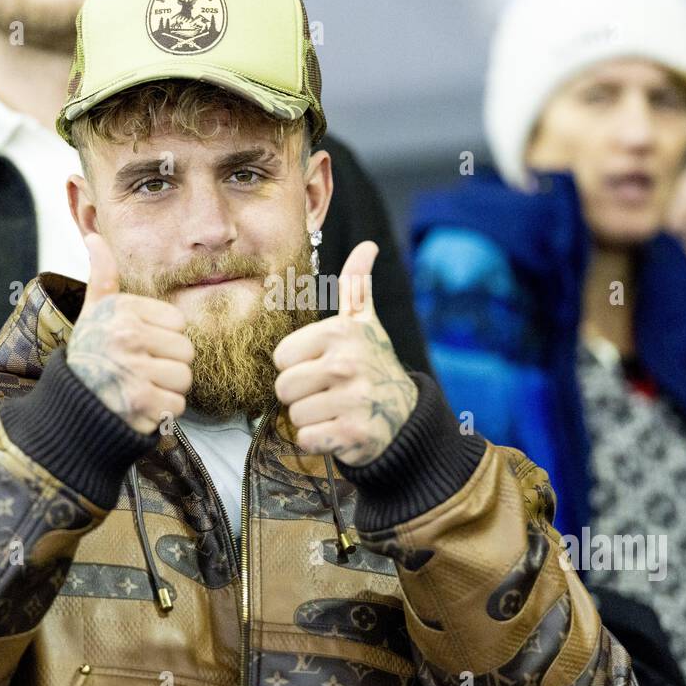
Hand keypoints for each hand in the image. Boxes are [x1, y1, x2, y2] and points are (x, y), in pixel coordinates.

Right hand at [66, 233, 193, 434]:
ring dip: (167, 389)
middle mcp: (127, 338)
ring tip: (140, 386)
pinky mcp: (141, 404)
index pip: (178, 322)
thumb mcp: (93, 311)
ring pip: (184, 378)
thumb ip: (102, 276)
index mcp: (122, 312)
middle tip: (140, 369)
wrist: (68, 408)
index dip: (163, 336)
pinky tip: (140, 406)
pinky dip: (161, 411)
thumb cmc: (89, 355)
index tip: (139, 345)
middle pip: (186, 351)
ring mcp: (134, 371)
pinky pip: (176, 405)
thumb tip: (94, 238)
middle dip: (168, 364)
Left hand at [273, 241, 417, 464]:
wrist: (405, 417)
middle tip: (327, 392)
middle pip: (283, 388)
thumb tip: (368, 245)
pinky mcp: (352, 434)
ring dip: (310, 418)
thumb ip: (357, 285)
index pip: (281, 356)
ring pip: (294, 415)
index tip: (321, 366)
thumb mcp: (365, 323)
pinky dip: (318, 440)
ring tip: (334, 410)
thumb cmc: (373, 366)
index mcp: (340, 333)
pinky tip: (337, 429)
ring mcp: (351, 400)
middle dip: (300, 395)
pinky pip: (306, 439)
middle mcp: (346, 364)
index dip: (296, 365)